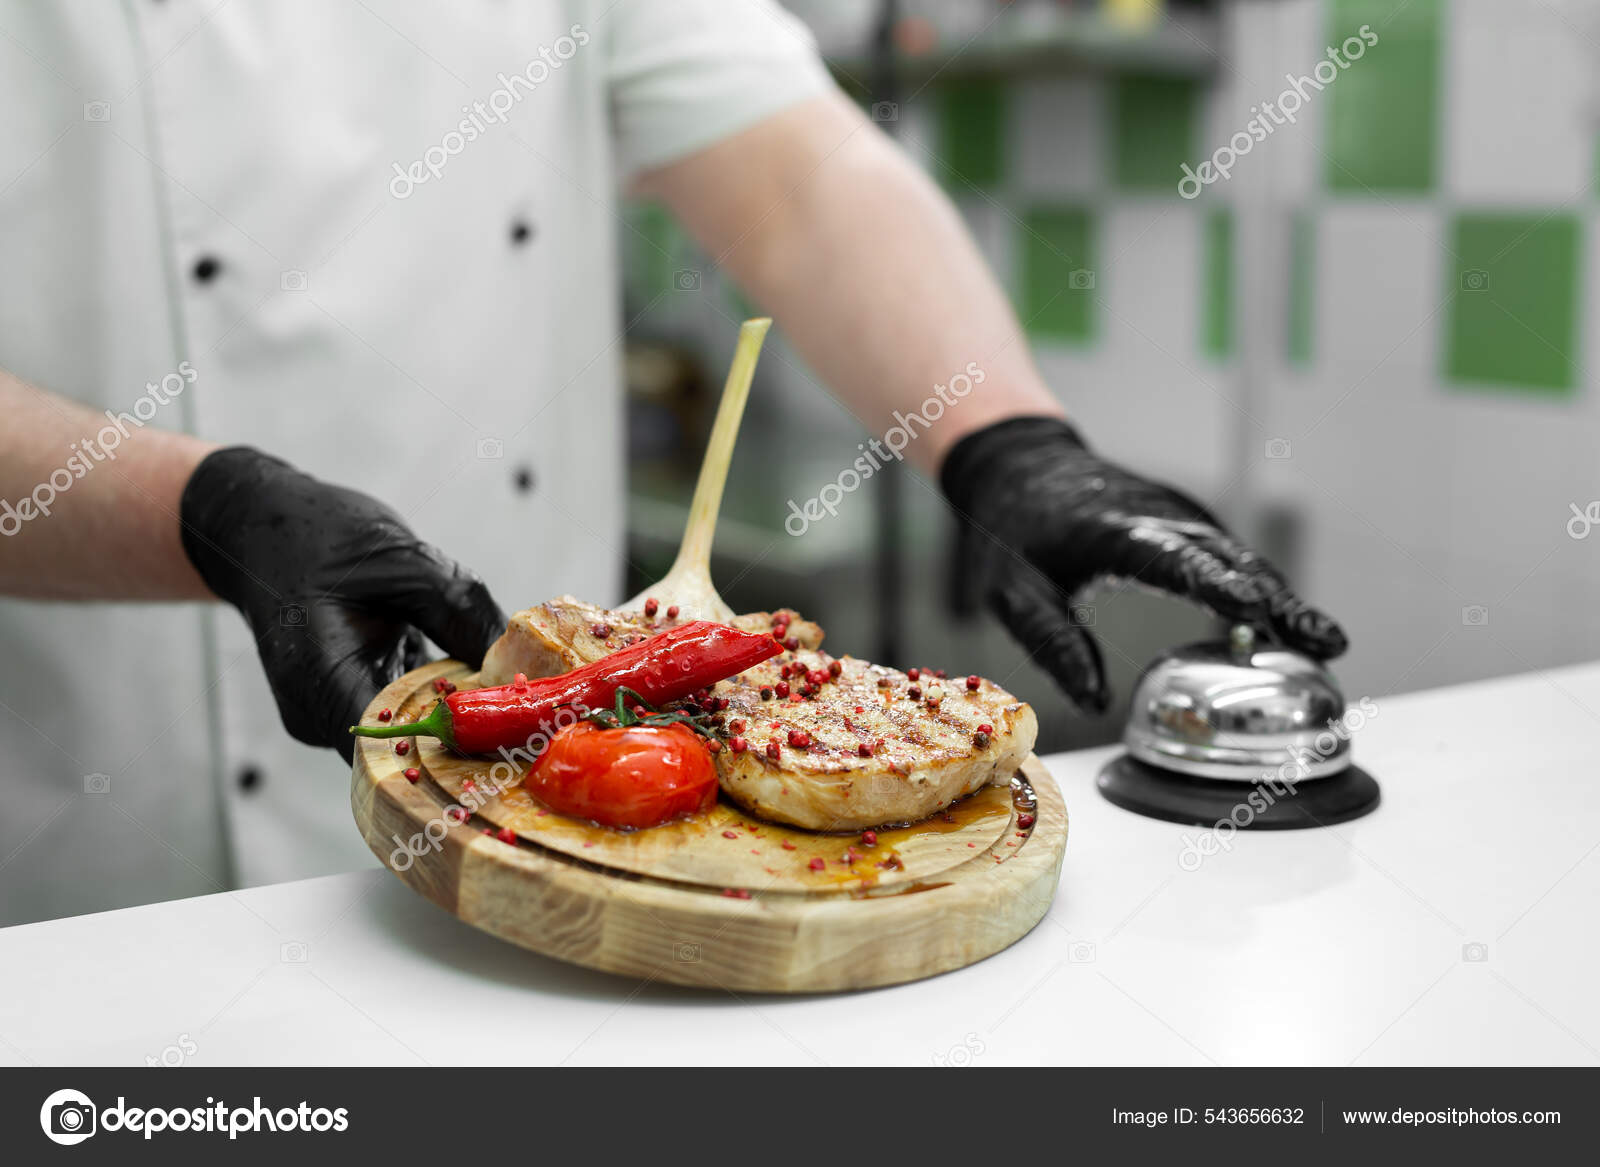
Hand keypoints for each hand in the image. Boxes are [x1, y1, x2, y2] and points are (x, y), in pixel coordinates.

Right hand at [180, 447, 504, 759]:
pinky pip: (393, 715)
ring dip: (452, 718)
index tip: (512, 737)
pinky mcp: (337, 703)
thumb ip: (462, 614)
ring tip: (507, 698)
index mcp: (319, 676)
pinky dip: (432, 701)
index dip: (457, 749)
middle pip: (401, 752)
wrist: (262, 525)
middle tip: (527, 720)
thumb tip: (520, 666)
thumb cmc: (323, 534)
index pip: (393, 747)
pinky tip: (472, 681)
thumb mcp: (406, 560)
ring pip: (400, 736)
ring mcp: (322, 712)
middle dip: (465, 738)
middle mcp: (314, 710)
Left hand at [940, 417, 1346, 713]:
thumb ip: (1050, 640)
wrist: (1027, 468)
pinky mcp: (1192, 529)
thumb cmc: (1017, 533)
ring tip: (1327, 645)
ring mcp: (1182, 518)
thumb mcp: (1011, 591)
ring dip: (1284, 600)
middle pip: (1228, 559)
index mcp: (1113, 529)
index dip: (1214, 584)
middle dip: (1279, 601)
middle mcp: (1160, 517)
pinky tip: (1294, 634)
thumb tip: (1093, 700)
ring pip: (1242, 560)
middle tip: (1325, 643)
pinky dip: (1266, 594)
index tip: (1255, 610)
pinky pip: (1235, 562)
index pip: (1171, 557)